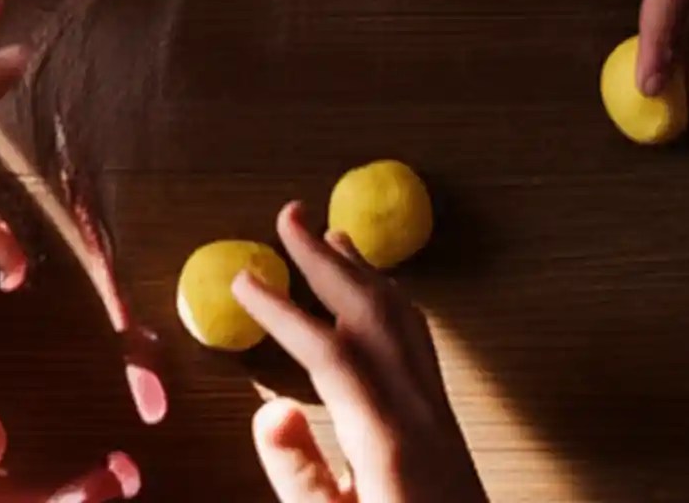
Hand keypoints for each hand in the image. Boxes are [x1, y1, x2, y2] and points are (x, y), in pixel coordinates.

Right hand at [233, 203, 485, 502]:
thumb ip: (301, 475)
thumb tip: (268, 409)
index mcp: (388, 442)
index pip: (329, 354)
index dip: (283, 311)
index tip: (243, 279)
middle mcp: (421, 413)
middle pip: (373, 314)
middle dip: (326, 260)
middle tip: (288, 214)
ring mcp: (439, 414)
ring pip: (404, 321)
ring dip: (363, 271)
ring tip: (332, 236)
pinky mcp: (445, 423)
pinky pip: (417, 340)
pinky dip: (389, 302)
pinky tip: (376, 300)